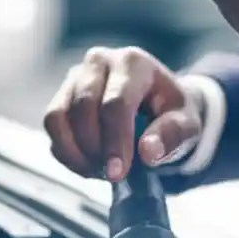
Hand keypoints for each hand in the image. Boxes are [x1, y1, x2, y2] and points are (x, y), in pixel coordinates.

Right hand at [43, 46, 203, 181]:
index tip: (118, 173)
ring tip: (101, 170)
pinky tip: (89, 163)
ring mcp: (75, 77)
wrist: (155, 103)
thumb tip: (148, 152)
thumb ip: (173, 135)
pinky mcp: (60, 95)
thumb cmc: (171, 112)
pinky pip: (52, 127)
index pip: (116, 102)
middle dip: (94, 148)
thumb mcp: (186, 124)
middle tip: (112, 175)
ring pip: (58, 116)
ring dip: (76, 152)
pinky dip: (66, 152)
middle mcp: (99, 62)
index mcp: (134, 63)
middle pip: (83, 107)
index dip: (114, 140)